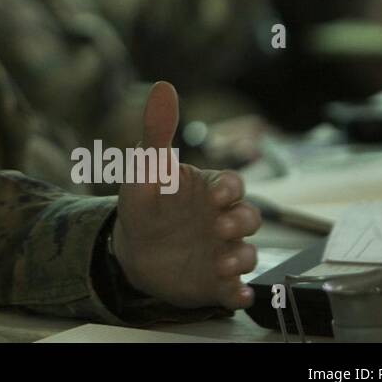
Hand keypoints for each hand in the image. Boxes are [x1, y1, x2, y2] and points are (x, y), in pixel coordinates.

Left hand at [111, 82, 260, 309]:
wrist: (132, 250)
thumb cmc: (145, 205)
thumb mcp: (144, 170)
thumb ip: (156, 131)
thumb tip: (163, 87)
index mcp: (209, 190)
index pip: (232, 184)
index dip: (230, 188)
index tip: (217, 194)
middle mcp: (222, 219)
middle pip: (249, 217)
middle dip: (240, 221)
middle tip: (219, 226)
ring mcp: (223, 250)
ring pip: (247, 253)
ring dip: (241, 258)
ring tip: (222, 262)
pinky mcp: (217, 280)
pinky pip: (236, 288)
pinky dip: (239, 293)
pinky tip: (234, 294)